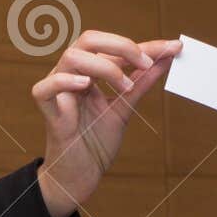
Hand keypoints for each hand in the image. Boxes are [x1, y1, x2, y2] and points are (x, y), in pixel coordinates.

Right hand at [31, 32, 181, 216]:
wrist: (80, 176)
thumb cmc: (96, 141)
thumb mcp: (125, 107)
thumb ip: (141, 82)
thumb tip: (166, 58)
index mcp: (88, 71)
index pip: (112, 46)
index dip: (143, 45)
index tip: (172, 47)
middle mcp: (71, 75)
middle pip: (88, 40)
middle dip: (121, 46)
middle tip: (146, 63)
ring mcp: (58, 91)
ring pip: (71, 58)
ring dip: (104, 67)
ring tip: (125, 86)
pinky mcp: (48, 112)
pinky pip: (44, 89)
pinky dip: (64, 81)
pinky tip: (85, 85)